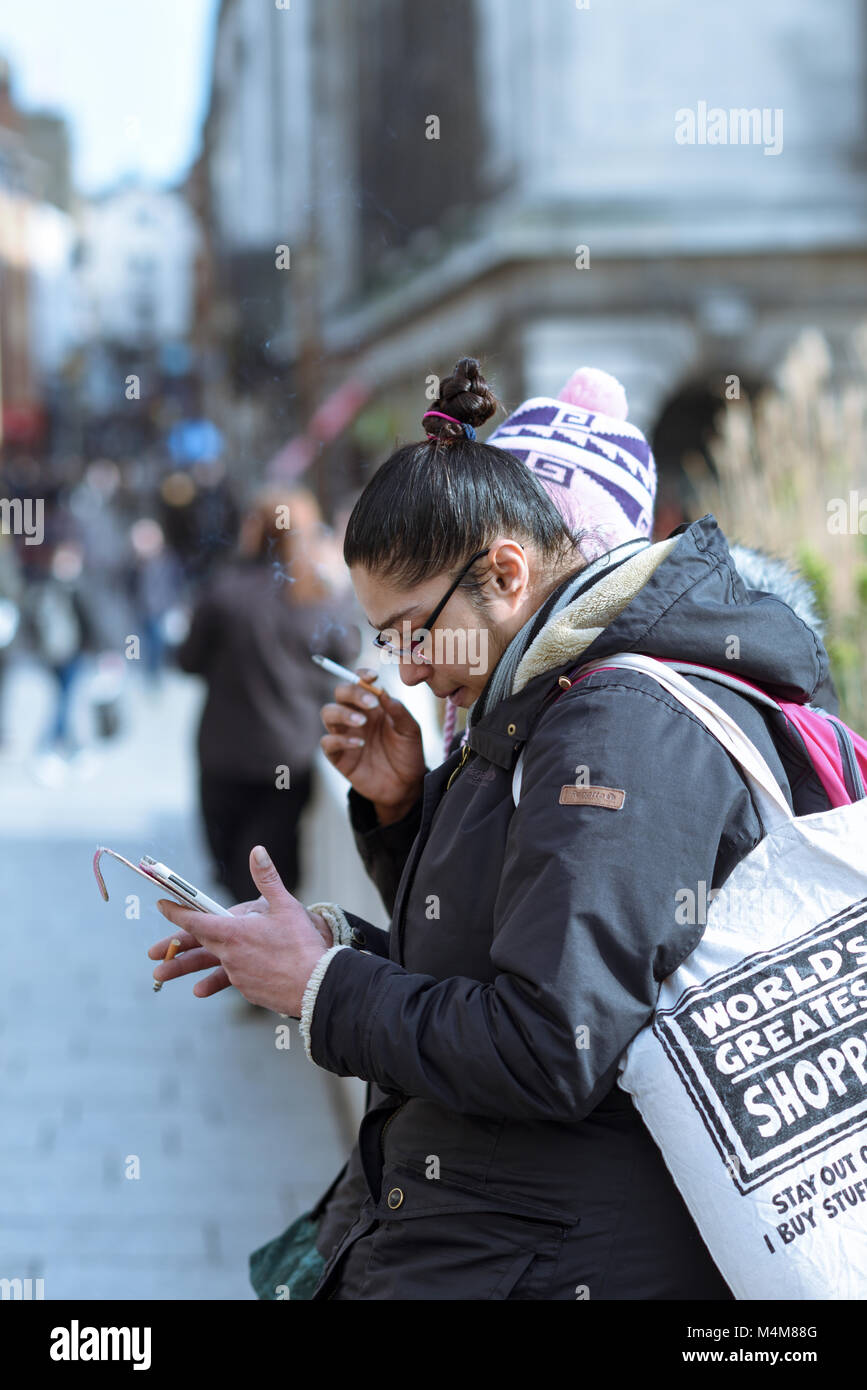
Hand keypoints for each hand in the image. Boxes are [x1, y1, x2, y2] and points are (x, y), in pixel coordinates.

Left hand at [148, 846, 327, 1015]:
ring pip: (212, 966)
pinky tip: (224, 978)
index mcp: (234, 932)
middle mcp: (230, 954)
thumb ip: (267, 878)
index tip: (161, 905)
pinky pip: (233, 979)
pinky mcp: (248, 990)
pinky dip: (227, 976)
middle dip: (174, 947)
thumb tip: (257, 851)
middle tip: (152, 953)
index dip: (176, 912)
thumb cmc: (302, 945)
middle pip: (197, 947)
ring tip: (163, 977)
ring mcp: (238, 975)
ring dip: (190, 968)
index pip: (197, 920)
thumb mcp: (285, 906)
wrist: (317, 986)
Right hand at [320, 667, 425, 813]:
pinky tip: (360, 744)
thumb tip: (382, 692)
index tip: (372, 677)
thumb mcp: (410, 730)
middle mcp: (355, 715)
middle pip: (340, 693)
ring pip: (328, 713)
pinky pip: (328, 742)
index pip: (359, 681)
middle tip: (371, 703)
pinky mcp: (338, 756)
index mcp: (372, 705)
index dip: (361, 675)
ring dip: (342, 713)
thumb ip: (398, 710)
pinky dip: (340, 740)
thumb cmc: (407, 753)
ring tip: (361, 721)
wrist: (406, 786)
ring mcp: (344, 734)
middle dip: (352, 692)